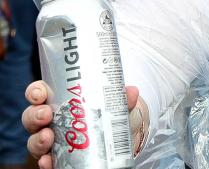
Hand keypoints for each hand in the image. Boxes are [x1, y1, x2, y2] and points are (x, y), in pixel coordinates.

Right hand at [23, 81, 141, 168]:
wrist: (121, 138)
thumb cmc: (112, 114)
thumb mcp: (118, 105)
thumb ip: (123, 99)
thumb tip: (131, 91)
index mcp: (59, 101)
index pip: (39, 94)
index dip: (35, 92)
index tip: (40, 93)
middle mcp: (51, 120)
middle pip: (33, 117)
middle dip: (35, 115)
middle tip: (46, 115)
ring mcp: (52, 140)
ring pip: (35, 140)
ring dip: (37, 139)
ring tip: (47, 138)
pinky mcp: (57, 158)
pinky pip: (46, 161)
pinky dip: (45, 162)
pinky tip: (47, 162)